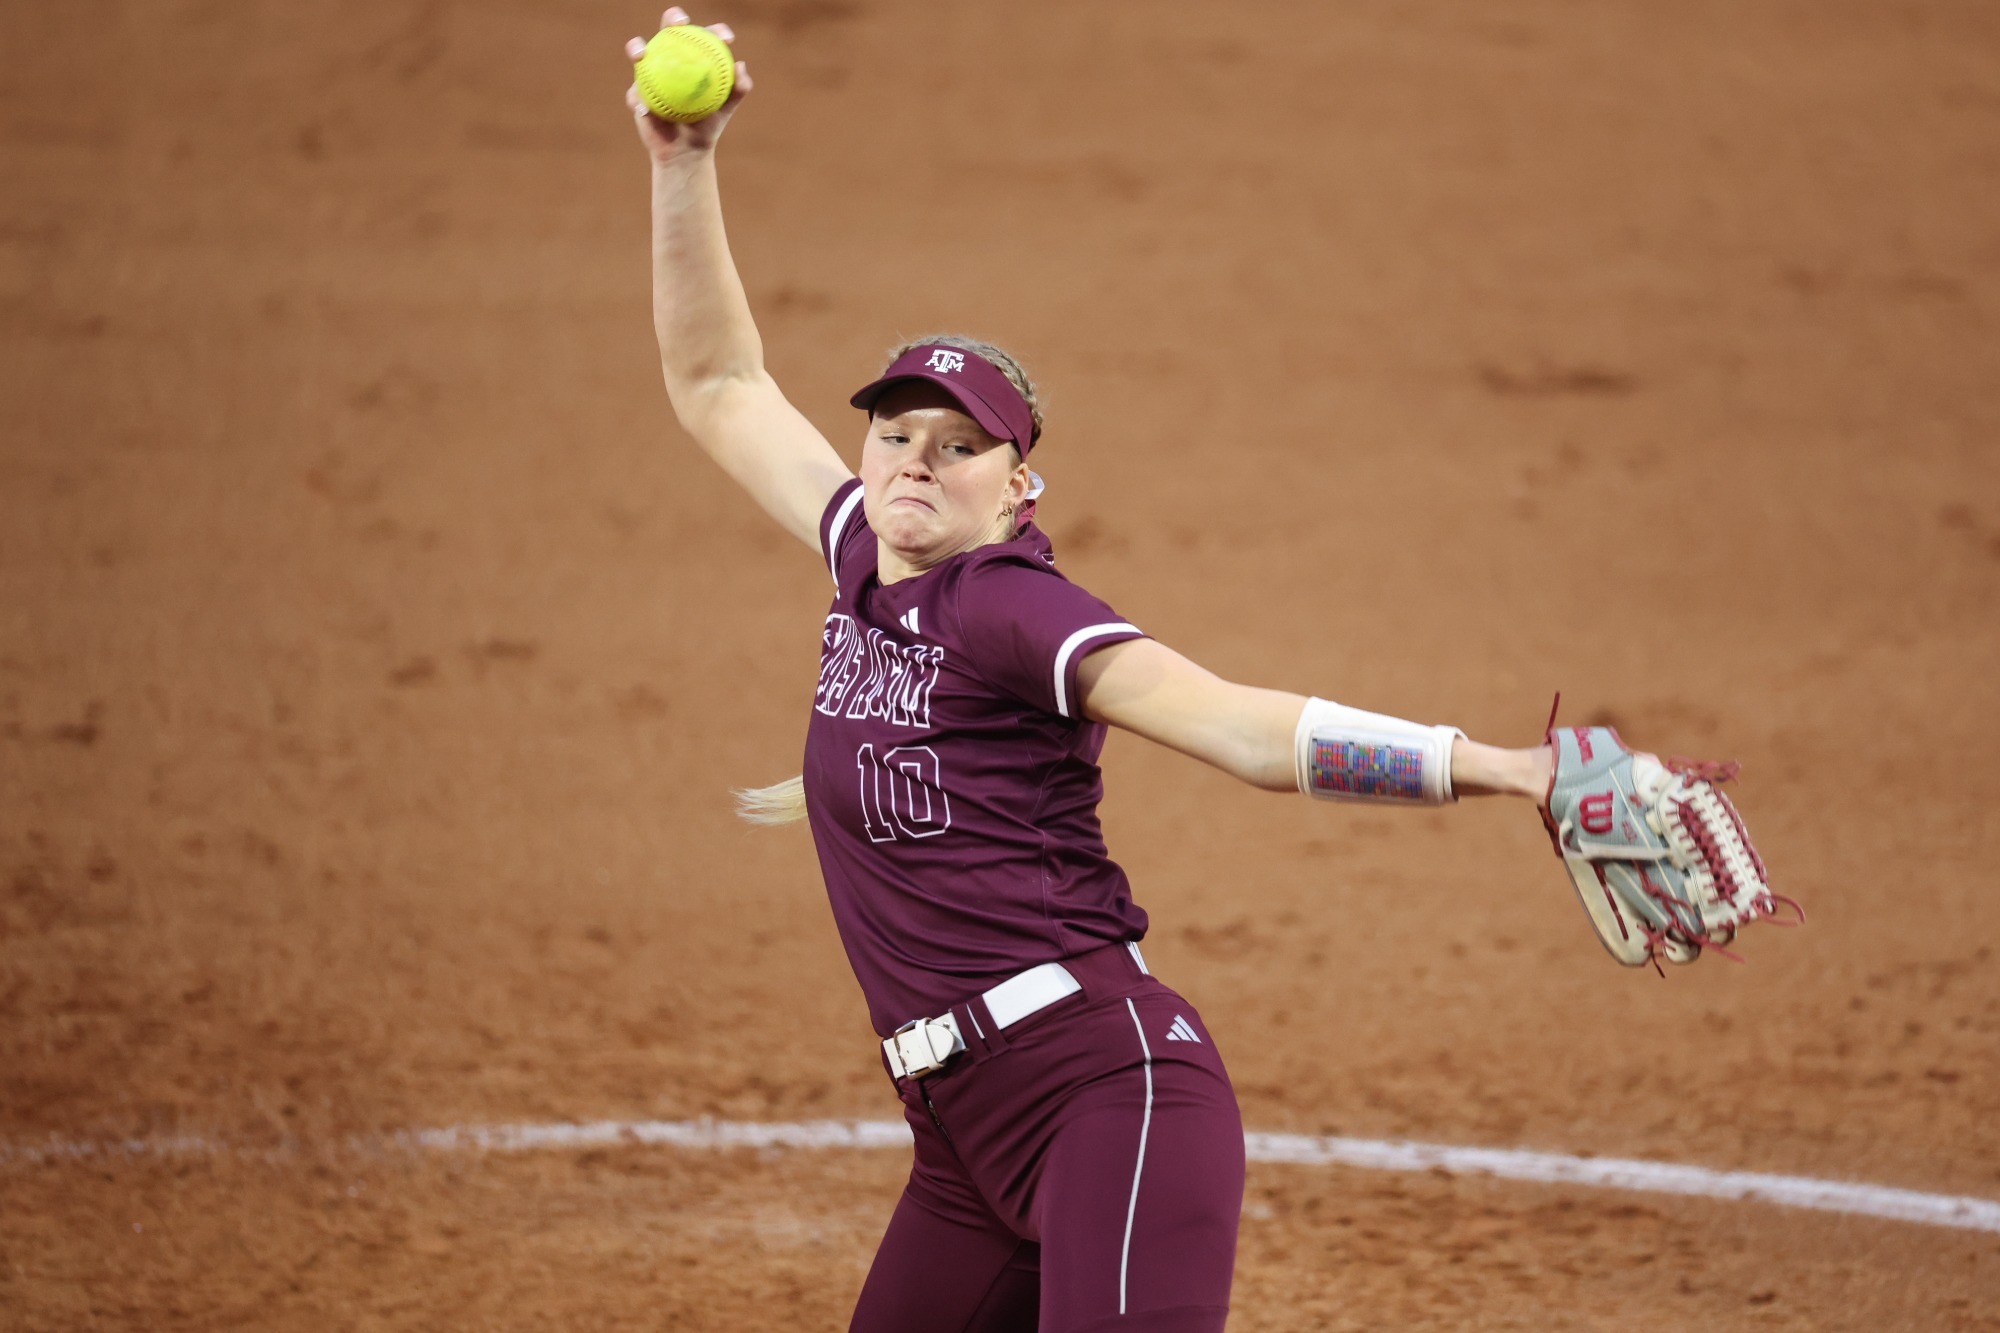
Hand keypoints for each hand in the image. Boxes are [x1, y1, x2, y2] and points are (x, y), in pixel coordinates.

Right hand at [624, 7, 752, 163]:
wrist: (685, 150)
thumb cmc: (707, 127)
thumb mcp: (725, 110)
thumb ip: (737, 89)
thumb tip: (740, 66)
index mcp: (692, 59)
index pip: (703, 37)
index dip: (714, 30)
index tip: (725, 38)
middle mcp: (670, 60)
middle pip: (668, 31)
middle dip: (673, 18)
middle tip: (681, 23)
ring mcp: (650, 74)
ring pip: (639, 53)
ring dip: (636, 48)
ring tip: (640, 54)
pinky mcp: (636, 93)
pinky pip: (635, 94)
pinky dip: (639, 101)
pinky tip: (645, 109)